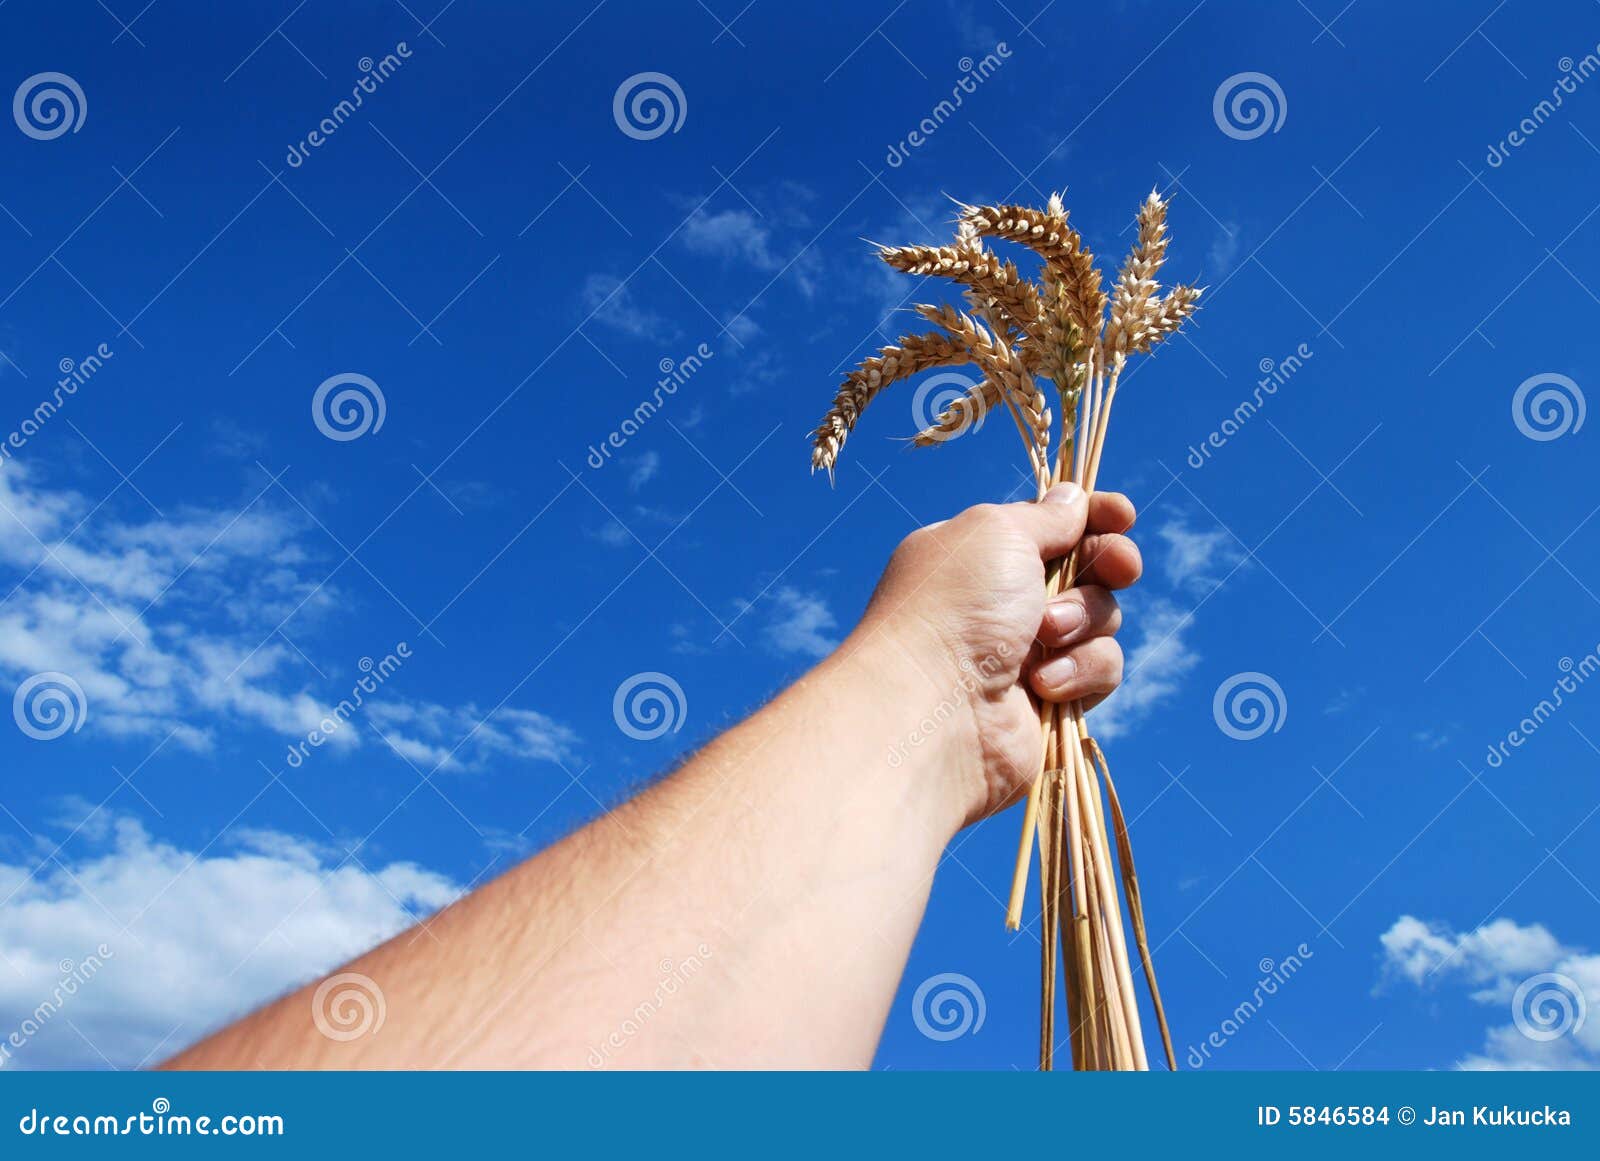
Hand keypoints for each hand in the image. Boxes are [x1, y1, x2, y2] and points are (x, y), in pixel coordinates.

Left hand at [854, 484, 1140, 825]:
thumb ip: (1044, 517)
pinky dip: (1080, 670)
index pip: (1049, 525)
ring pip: (1100, 619)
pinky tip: (1042, 685)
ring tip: (1044, 635)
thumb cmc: (954, 608)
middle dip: (1108, 562)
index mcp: (977, 555)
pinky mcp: (1051, 701)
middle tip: (1118, 566)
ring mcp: (1025, 653)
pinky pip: (1099, 670)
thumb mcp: (997, 534)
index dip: (1091, 517)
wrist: (932, 712)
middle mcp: (1000, 602)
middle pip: (1086, 568)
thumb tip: (1072, 498)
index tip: (1122, 514)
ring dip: (1083, 619)